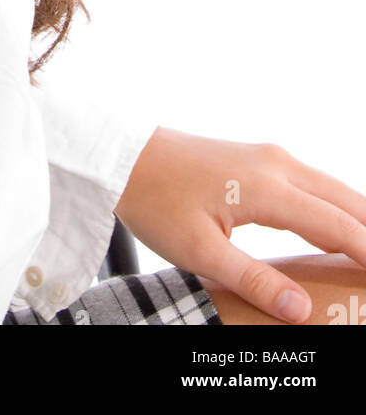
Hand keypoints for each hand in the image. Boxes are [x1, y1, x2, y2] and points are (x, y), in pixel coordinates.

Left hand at [114, 126, 365, 322]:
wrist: (124, 156)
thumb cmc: (157, 200)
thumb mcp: (200, 251)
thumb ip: (254, 281)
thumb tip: (300, 310)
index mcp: (268, 187)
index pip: (337, 225)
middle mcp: (278, 165)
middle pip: (346, 201)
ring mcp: (270, 157)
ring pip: (333, 188)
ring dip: (357, 218)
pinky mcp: (260, 158)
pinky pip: (313, 183)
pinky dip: (336, 206)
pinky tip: (340, 229)